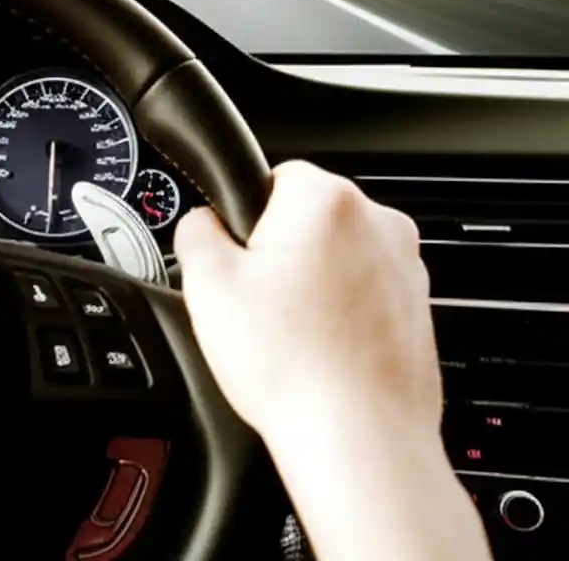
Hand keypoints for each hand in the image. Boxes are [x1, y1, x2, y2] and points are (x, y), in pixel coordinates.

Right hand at [174, 160, 437, 447]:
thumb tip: (202, 222)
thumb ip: (194, 232)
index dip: (243, 222)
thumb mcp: (206, 285)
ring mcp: (407, 267)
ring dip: (311, 287)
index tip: (237, 264)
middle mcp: (379, 222)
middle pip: (306, 220)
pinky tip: (318, 354)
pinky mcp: (417, 309)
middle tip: (255, 307)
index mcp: (326, 199)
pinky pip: (364, 297)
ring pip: (336, 260)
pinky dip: (340, 318)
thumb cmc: (293, 365)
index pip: (272, 176)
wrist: (359, 437)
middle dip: (279, 255)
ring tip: (289, 338)